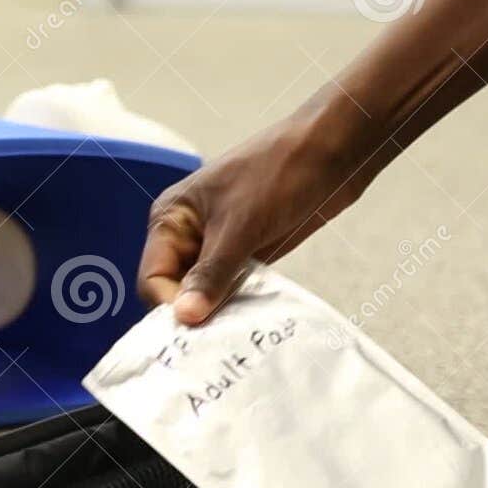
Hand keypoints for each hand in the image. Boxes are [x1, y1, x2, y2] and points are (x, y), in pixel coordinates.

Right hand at [138, 100, 381, 324]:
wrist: (334, 148)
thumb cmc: (281, 170)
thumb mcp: (241, 226)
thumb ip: (211, 274)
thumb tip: (184, 317)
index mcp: (172, 218)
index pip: (152, 278)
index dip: (170, 305)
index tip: (197, 328)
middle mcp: (188, 234)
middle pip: (174, 290)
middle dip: (193, 313)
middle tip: (217, 339)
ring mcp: (217, 245)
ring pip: (204, 294)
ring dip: (218, 313)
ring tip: (237, 331)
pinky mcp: (245, 254)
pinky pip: (231, 290)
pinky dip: (238, 306)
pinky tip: (252, 320)